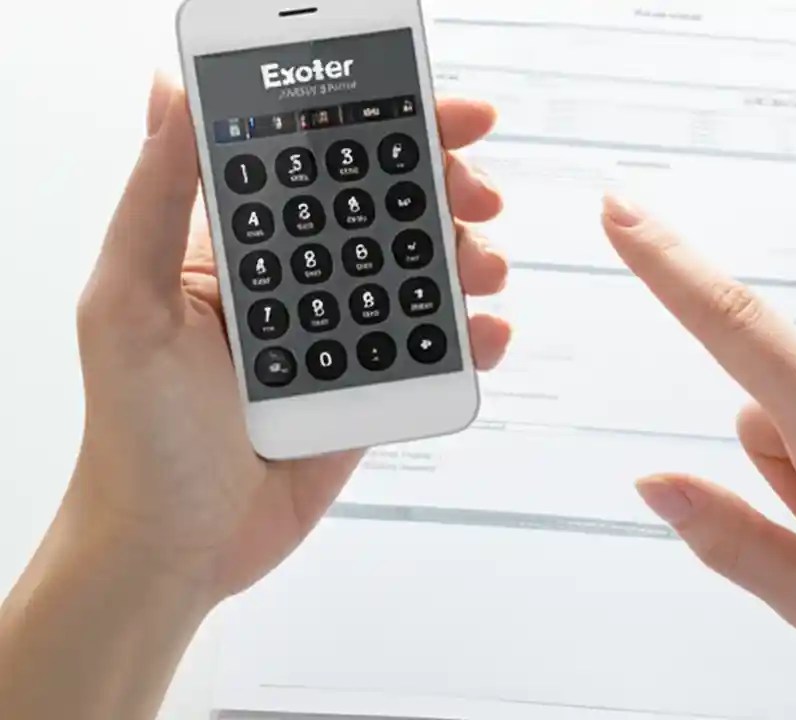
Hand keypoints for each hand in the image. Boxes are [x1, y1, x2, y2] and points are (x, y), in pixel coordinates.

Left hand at [66, 75, 511, 605]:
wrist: (176, 550)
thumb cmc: (134, 435)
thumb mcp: (127, 305)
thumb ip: (156, 200)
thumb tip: (173, 100)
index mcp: (240, 250)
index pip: (317, 167)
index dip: (380, 130)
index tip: (441, 115)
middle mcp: (295, 286)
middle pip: (386, 214)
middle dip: (443, 192)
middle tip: (479, 193)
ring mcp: (336, 340)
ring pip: (420, 280)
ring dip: (466, 261)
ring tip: (483, 270)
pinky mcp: (369, 393)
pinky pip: (431, 354)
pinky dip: (470, 340)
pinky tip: (484, 336)